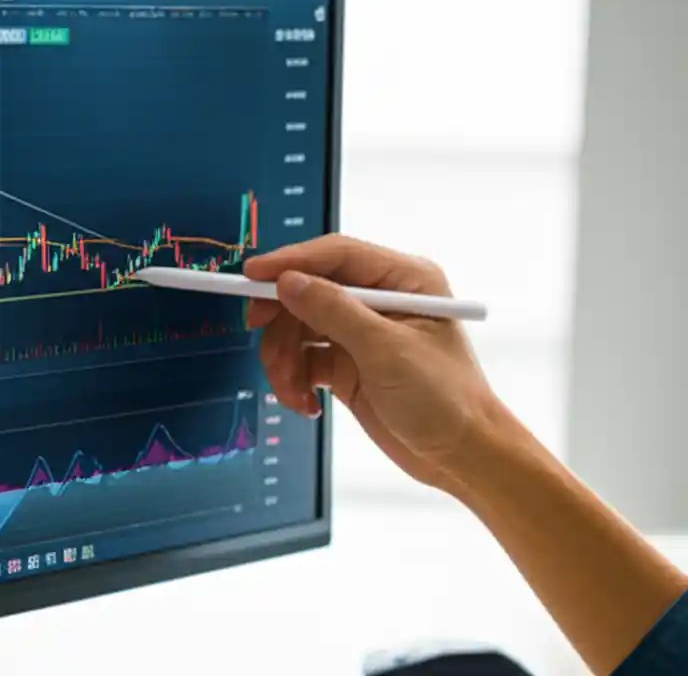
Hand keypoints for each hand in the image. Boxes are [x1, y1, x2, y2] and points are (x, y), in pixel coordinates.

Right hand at [243, 235, 502, 492]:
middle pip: (309, 290)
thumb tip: (288, 282)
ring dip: (285, 359)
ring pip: (299, 327)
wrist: (461, 456)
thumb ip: (334, 311)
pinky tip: (306, 404)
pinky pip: (303, 360)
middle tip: (259, 333)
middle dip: (283, 319)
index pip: (336, 256)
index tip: (252, 274)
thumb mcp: (386, 351)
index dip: (291, 261)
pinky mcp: (347, 364)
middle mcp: (380, 299)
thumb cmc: (445, 399)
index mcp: (403, 280)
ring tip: (293, 391)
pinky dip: (294, 381)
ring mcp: (361, 333)